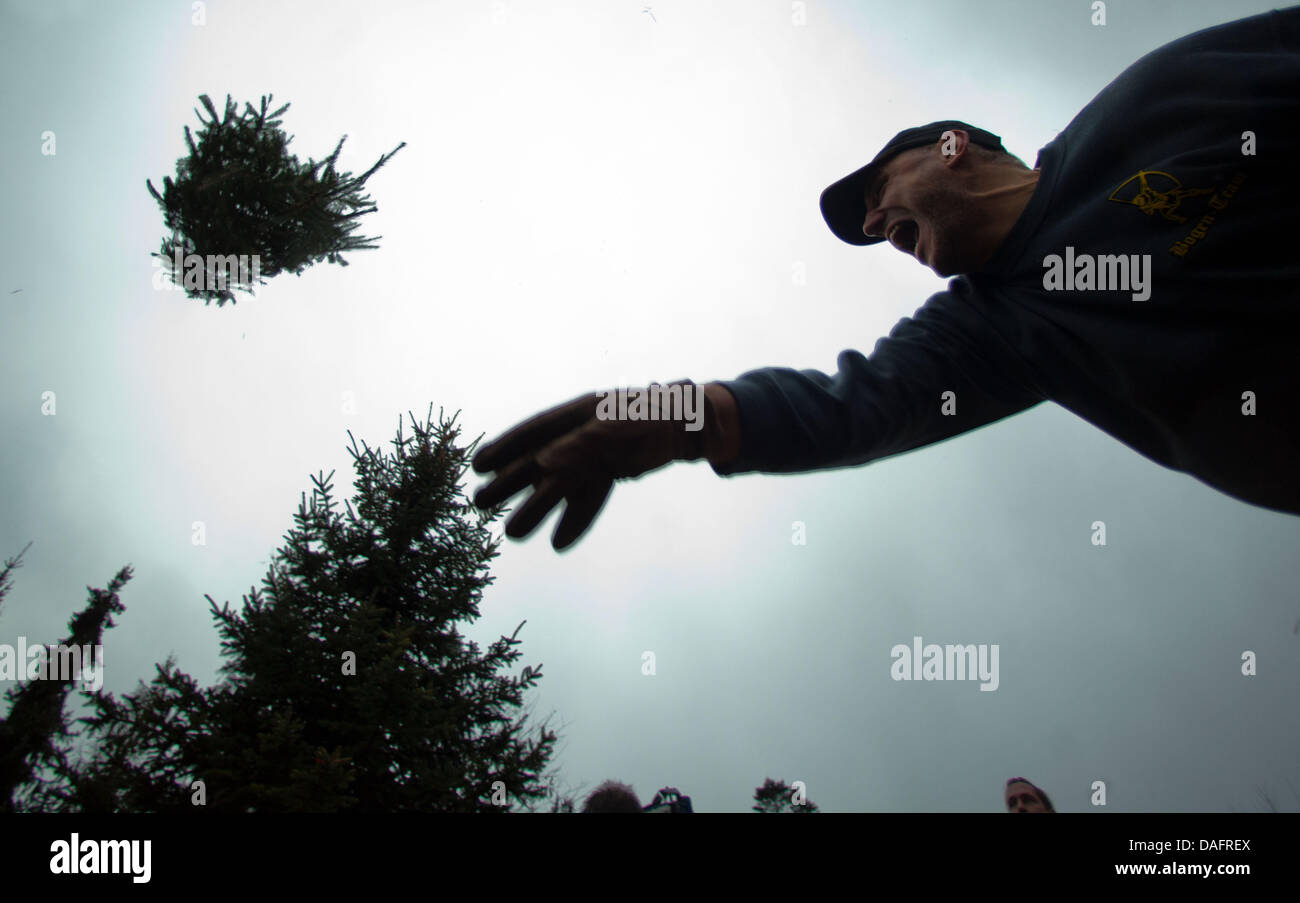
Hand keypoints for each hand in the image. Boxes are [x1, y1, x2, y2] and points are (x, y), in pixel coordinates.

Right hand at [472, 380, 710, 549]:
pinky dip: (574, 519)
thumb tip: (545, 464)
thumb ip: (584, 443)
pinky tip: (558, 543)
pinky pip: (587, 498)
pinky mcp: (611, 472)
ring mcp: (595, 455)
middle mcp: (580, 434)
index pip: (533, 431)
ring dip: (536, 508)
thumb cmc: (656, 413)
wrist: (690, 423)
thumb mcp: (622, 425)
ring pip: (559, 485)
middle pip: (538, 461)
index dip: (503, 448)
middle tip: (479, 503)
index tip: (477, 466)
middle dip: (509, 483)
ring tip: (512, 533)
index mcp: (578, 413)